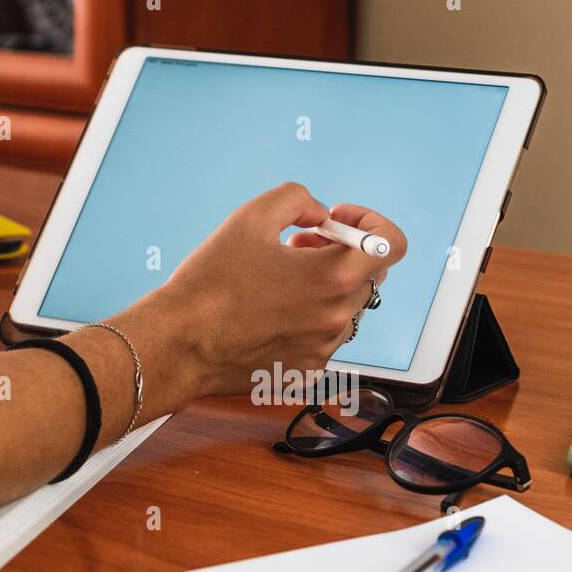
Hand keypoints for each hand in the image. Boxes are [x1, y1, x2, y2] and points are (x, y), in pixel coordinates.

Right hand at [126, 182, 406, 399]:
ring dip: (323, 287)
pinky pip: (323, 336)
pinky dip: (307, 318)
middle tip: (296, 246)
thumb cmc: (210, 284)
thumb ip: (298, 200)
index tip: (339, 222)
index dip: (370, 223)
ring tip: (279, 280)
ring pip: (344, 307)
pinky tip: (270, 312)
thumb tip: (319, 213)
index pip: (392, 245)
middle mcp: (336, 317)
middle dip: (338, 252)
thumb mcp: (251, 216)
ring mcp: (323, 349)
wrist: (179, 343)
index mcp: (332, 277)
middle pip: (366, 275)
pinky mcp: (306, 371)